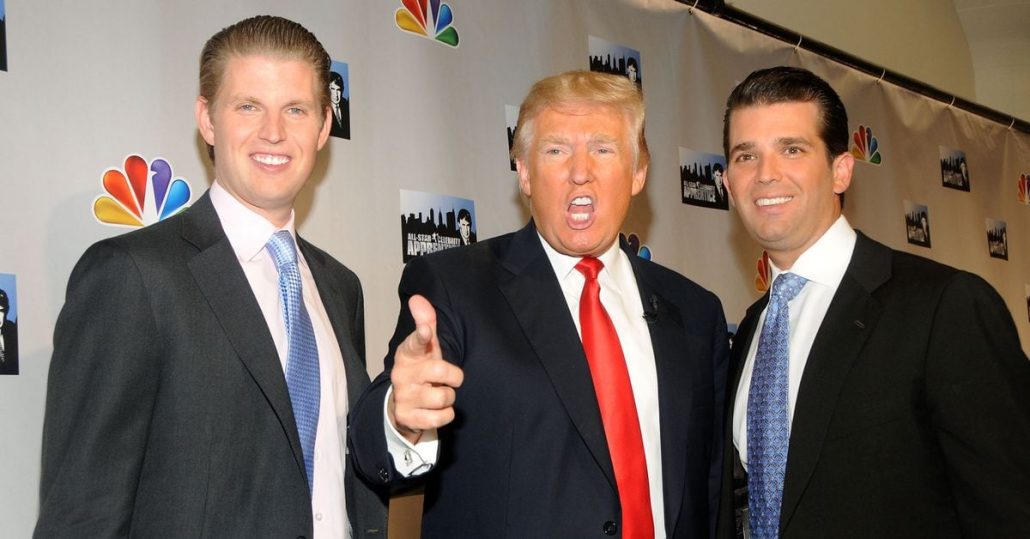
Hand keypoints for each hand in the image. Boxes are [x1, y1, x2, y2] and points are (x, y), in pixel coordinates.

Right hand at [389, 295, 463, 443]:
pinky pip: (441, 417)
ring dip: (448, 398)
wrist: (404, 405)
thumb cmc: (421, 370)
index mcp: (408, 353)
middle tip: (449, 379)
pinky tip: (436, 409)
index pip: (415, 342)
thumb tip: (417, 298)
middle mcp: (402, 374)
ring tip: (438, 394)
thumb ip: (426, 323)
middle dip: (454, 376)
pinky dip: (445, 415)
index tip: (426, 331)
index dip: (422, 336)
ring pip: (443, 397)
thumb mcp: (425, 348)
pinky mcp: (407, 417)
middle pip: (440, 371)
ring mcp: (403, 396)